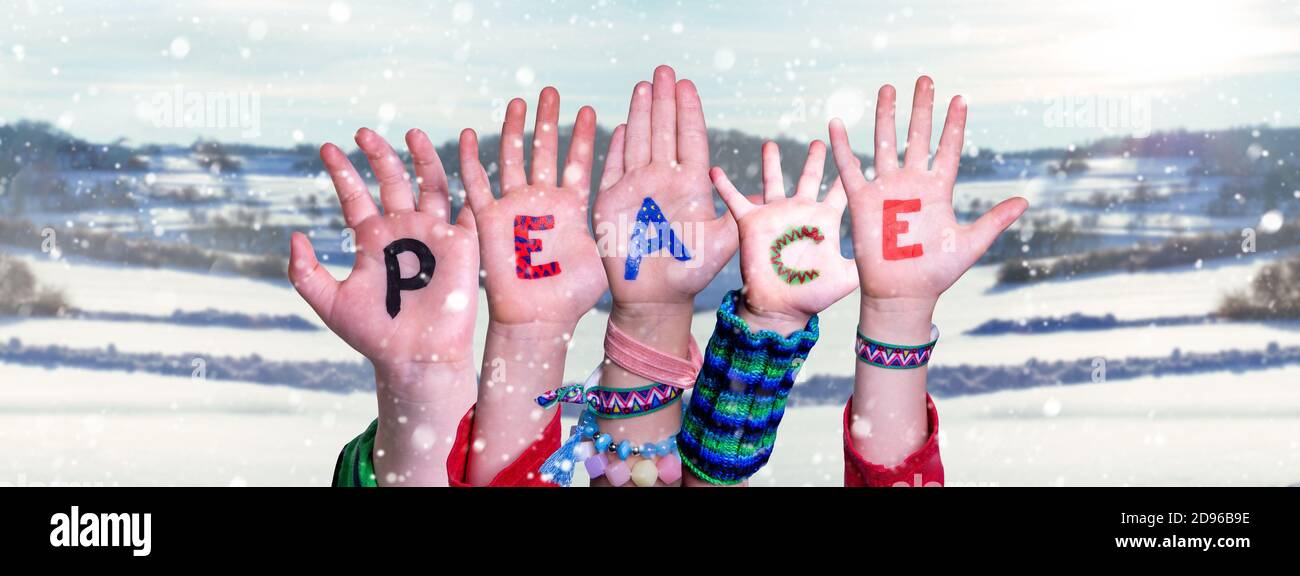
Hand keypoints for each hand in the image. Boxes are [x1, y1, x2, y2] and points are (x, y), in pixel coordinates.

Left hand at [289, 128, 479, 381]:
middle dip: (378, 155)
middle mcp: (403, 231)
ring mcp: (433, 235)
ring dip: (422, 158)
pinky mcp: (461, 245)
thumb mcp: (330, 303)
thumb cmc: (375, 335)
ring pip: (430, 185)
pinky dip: (469, 180)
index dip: (341, 172)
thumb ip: (305, 272)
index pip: (355, 197)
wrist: (417, 357)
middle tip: (362, 132)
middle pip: (392, 181)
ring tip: (410, 132)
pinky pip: (467, 206)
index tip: (326, 149)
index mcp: (372, 240)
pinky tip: (466, 153)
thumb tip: (295, 236)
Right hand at [459, 87, 606, 328]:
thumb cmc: (575, 295)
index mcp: (571, 207)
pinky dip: (471, 160)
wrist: (540, 318)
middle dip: (547, 121)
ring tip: (520, 101)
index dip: (581, 137)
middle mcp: (542, 202)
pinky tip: (471, 134)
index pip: (577, 162)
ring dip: (516, 130)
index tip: (587, 110)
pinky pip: (477, 185)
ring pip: (513, 159)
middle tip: (552, 91)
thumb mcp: (606, 253)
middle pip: (544, 151)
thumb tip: (648, 208)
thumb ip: (619, 223)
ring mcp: (515, 208)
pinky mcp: (490, 220)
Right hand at [593, 65, 736, 310]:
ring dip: (641, 113)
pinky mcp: (612, 200)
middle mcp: (664, 179)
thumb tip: (770, 195)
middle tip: (665, 70)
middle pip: (663, 131)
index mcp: (691, 184)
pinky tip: (620, 122)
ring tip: (644, 85)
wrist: (655, 297)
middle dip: (664, 100)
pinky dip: (617, 145)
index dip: (688, 112)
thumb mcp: (723, 241)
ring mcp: (637, 187)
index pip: (690, 138)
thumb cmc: (691, 272)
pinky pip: (615, 165)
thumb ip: (741, 214)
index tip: (687, 85)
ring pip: (640, 140)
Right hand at [710, 140, 857, 326]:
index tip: (856, 154)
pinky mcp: (752, 223)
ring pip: (773, 181)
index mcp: (825, 220)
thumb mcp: (847, 276)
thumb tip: (889, 249)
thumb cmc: (814, 294)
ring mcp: (776, 216)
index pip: (840, 190)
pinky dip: (725, 185)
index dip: (848, 173)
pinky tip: (714, 169)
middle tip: (819, 141)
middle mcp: (801, 212)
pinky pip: (735, 200)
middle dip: (814, 159)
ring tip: (769, 145)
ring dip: (771, 163)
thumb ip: (865, 258)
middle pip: (809, 177)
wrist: (780, 307)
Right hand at [828, 76, 1026, 307]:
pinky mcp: (863, 202)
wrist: (902, 295)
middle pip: (917, 136)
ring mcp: (887, 190)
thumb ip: (994, 220)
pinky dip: (843, 147)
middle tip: (925, 80)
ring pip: (885, 143)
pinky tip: (837, 123)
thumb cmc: (936, 273)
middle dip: (921, 108)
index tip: (960, 99)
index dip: (954, 125)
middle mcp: (912, 184)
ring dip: (886, 116)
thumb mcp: (970, 244)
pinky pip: (850, 169)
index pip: (948, 148)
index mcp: (938, 191)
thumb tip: (1026, 201)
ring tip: (887, 88)